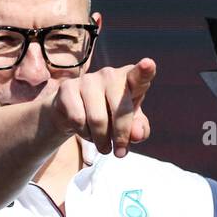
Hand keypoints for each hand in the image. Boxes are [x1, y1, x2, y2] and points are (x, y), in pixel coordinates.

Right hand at [40, 57, 154, 156]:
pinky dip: (84, 134)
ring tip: (103, 145)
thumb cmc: (108, 116)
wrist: (72, 113)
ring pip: (98, 119)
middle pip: (119, 110)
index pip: (140, 75)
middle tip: (119, 152)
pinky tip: (86, 131)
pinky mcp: (67, 88)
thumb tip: (136, 135)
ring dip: (101, 140)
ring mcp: (87, 79)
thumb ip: (139, 130)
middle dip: (121, 136)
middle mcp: (110, 75)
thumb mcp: (129, 125)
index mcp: (129, 80)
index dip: (145, 70)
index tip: (148, 64)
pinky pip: (78, 120)